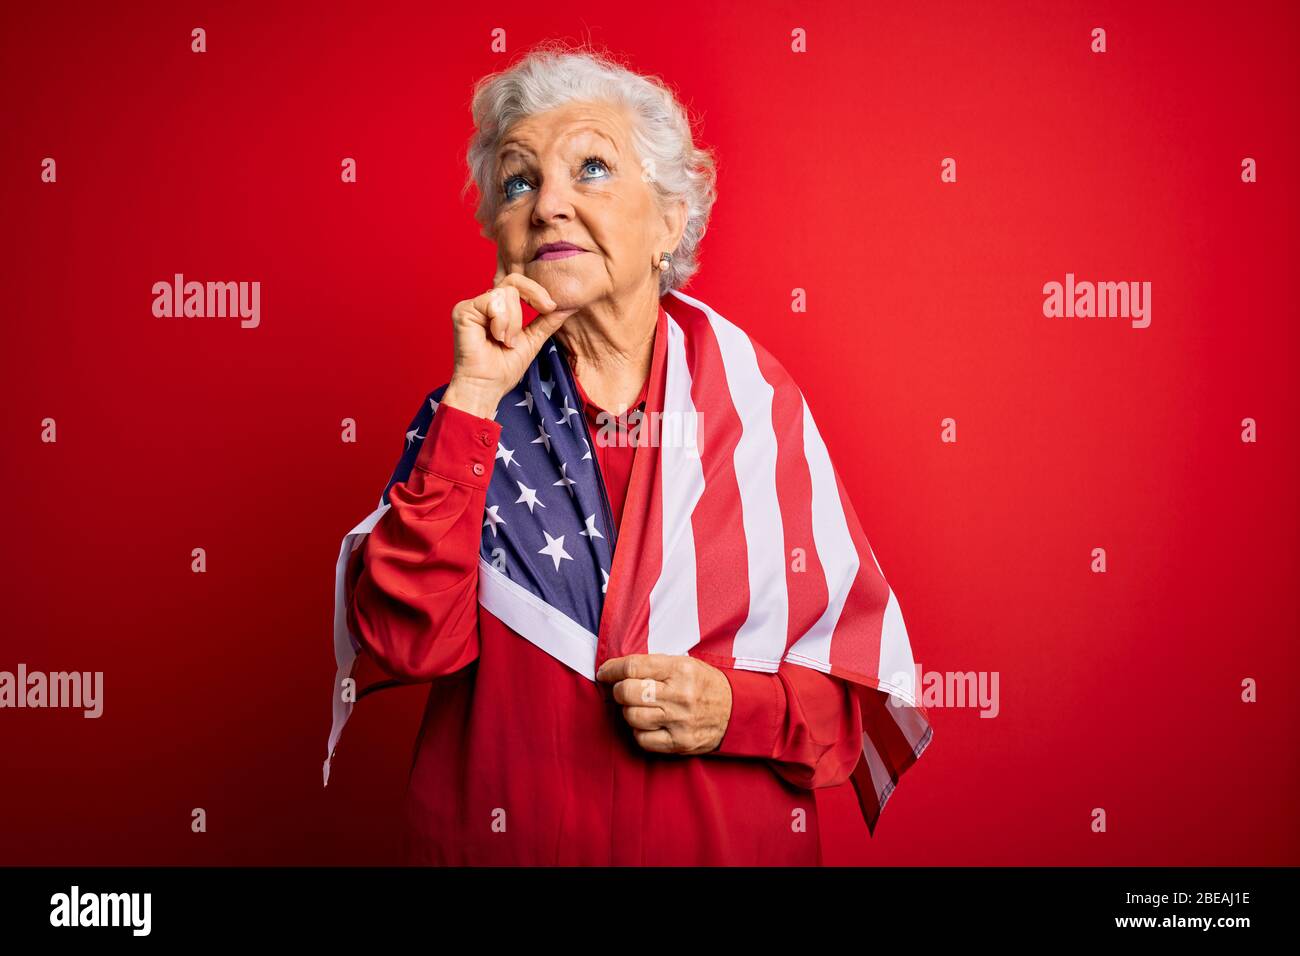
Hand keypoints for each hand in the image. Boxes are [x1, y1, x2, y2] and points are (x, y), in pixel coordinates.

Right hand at [441, 259, 575, 417]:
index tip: (551, 307)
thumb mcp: (533, 340)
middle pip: (514, 281)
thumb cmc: (504, 370)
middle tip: (544, 311)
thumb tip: (568, 306)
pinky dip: (502, 322)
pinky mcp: (463, 311)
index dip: (537, 291)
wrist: (487, 388)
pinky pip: (493, 302)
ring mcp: (472, 306)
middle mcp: (483, 304)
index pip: (518, 284)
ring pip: (506, 293)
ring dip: (515, 322)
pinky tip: (496, 338)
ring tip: (507, 341)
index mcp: (497, 309)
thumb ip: (547, 322)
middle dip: (533, 297)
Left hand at [595, 654, 732, 754]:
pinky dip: (639, 732)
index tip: (604, 672)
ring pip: (632, 716)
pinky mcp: (680, 743)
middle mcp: (680, 695)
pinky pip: (643, 739)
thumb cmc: (705, 684)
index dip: (612, 669)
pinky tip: (647, 724)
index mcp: (680, 669)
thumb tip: (617, 670)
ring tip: (638, 707)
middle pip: (628, 692)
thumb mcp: (686, 664)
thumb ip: (654, 666)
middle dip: (618, 690)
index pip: (633, 667)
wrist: (737, 711)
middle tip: (622, 690)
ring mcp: (680, 721)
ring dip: (628, 711)